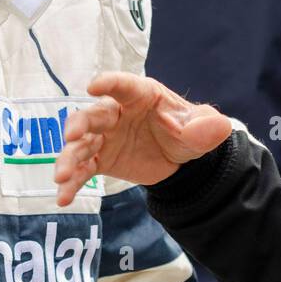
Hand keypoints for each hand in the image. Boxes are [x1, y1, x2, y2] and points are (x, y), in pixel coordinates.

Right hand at [53, 72, 231, 206]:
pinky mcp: (100, 159)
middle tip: (71, 135)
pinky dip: (72, 183)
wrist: (180, 158)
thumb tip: (218, 126)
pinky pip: (83, 170)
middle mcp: (117, 114)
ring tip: (62, 176)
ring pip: (81, 144)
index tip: (94, 85)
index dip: (110, 83)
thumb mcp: (201, 127)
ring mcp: (106, 137)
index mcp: (142, 96)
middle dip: (79, 123)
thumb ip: (207, 126)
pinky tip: (63, 198)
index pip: (124, 86)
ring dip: (68, 158)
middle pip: (93, 115)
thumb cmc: (187, 129)